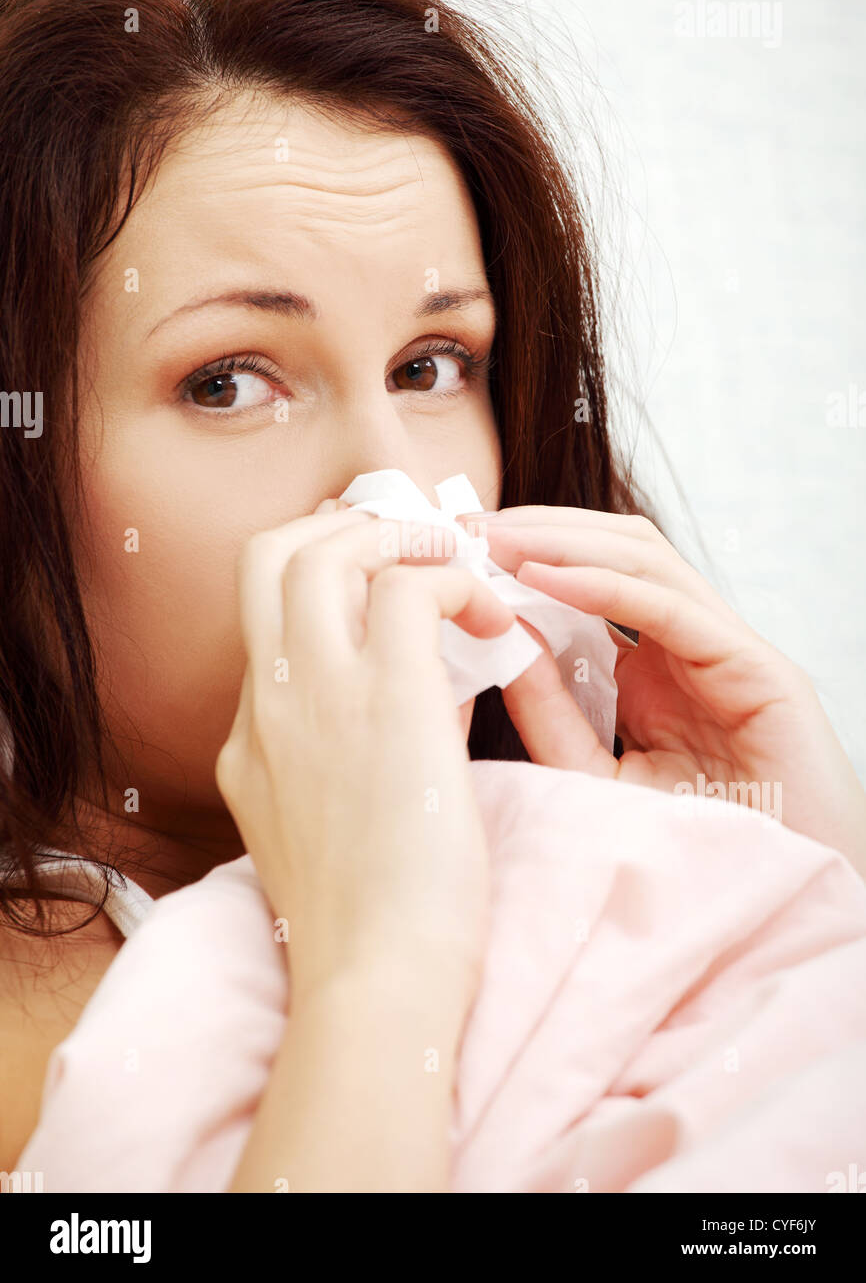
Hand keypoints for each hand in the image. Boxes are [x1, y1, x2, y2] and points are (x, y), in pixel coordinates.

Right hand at [216, 499, 517, 1016]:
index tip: (372, 570)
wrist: (376, 978)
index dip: (319, 573)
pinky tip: (490, 621)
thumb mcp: (313, 833)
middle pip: (270, 554)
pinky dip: (454, 582)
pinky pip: (412, 585)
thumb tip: (394, 708)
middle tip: (409, 545)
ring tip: (455, 569)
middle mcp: (268, 702)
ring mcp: (316, 693)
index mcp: (249, 738)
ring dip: (399, 539)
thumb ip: (327, 760)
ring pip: (327, 548)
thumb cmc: (370, 922)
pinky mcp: (387, 697)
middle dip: (341, 529)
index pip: (264, 614)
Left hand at [457, 505, 865, 879]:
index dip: (522, 555)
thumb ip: (550, 714)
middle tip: (464, 526)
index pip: (587, 578)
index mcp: (653, 666)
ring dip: (564, 541)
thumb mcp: (594, 778)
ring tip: (495, 538)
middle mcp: (689, 645)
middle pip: (613, 549)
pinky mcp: (758, 671)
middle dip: (537, 530)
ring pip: (644, 559)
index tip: (453, 550)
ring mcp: (727, 650)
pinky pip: (673, 609)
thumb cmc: (694, 855)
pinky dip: (605, 586)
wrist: (777, 906)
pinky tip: (546, 576)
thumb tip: (503, 637)